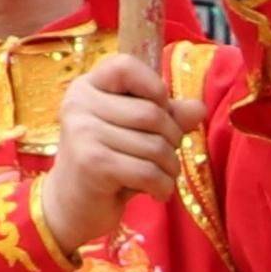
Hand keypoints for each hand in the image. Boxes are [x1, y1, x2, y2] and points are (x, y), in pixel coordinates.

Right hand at [37, 49, 186, 255]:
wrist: (71, 206)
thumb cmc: (109, 163)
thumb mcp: (137, 133)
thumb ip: (167, 116)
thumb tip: (199, 108)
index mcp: (89, 87)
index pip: (125, 66)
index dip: (154, 87)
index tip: (160, 109)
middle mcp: (79, 103)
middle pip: (152, 113)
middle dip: (172, 140)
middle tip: (165, 157)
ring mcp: (82, 132)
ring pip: (154, 145)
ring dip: (169, 168)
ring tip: (159, 177)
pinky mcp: (92, 163)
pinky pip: (148, 171)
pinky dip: (162, 186)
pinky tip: (155, 192)